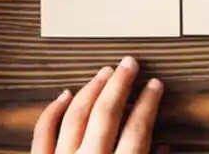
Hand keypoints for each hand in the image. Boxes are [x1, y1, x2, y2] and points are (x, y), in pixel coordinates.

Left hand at [32, 57, 163, 153]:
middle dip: (120, 84)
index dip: (148, 104)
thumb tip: (164, 149)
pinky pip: (43, 132)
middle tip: (129, 63)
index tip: (155, 85)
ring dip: (92, 90)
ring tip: (105, 72)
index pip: (137, 130)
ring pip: (76, 116)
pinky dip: (52, 111)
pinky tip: (64, 94)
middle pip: (106, 114)